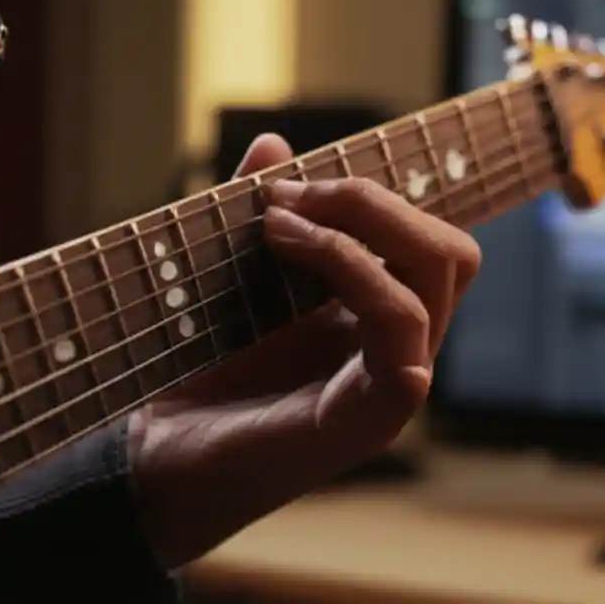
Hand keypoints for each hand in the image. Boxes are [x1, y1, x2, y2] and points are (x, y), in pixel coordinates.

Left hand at [127, 133, 481, 567]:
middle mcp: (400, 350)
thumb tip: (275, 145)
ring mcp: (394, 386)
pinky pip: (402, 328)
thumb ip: (259, 214)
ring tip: (278, 222)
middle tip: (292, 197)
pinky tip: (288, 253)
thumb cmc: (195, 376)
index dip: (374, 195)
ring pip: (437, 276)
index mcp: (379, 317)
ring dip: (358, 227)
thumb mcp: (230, 275)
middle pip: (451, 251)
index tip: (288, 182)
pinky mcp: (373, 417)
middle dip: (376, 201)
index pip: (428, 241)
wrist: (153, 460)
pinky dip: (354, 272)